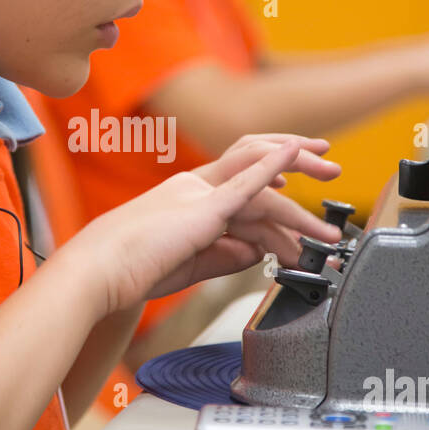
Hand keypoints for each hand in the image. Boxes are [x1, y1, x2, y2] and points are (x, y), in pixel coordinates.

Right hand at [74, 134, 342, 317]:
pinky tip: (296, 156)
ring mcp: (197, 194)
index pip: (240, 179)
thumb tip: (257, 253)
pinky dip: (273, 165)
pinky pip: (244, 182)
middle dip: (298, 158)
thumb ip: (224, 255)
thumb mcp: (187, 264)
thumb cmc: (128, 271)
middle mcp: (193, 187)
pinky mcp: (201, 210)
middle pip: (254, 160)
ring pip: (260, 183)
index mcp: (185, 198)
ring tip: (327, 223)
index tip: (298, 173)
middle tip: (332, 167)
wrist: (96, 273)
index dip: (273, 171)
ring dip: (298, 198)